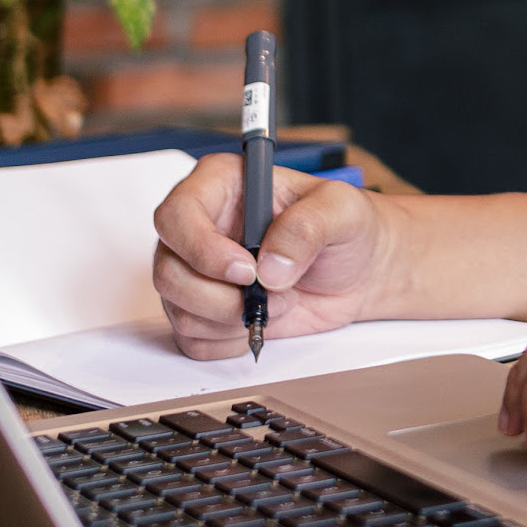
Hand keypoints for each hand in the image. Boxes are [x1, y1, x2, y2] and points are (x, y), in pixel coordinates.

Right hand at [152, 154, 394, 359]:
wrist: (358, 271)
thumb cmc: (346, 228)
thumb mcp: (343, 210)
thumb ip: (309, 226)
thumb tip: (270, 266)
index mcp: (222, 185)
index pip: (176, 214)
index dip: (201, 248)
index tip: (245, 270)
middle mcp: (200, 227)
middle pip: (168, 270)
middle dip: (218, 297)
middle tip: (271, 295)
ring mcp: (197, 271)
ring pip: (177, 309)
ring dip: (230, 319)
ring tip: (279, 303)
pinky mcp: (204, 310)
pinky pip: (191, 339)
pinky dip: (228, 341)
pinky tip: (262, 321)